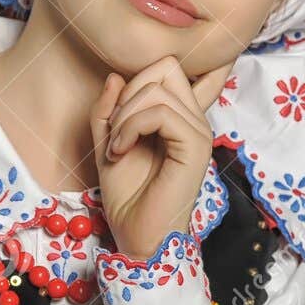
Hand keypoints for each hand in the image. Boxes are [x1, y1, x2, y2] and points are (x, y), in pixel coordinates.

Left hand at [88, 56, 233, 261]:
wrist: (137, 236)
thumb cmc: (127, 196)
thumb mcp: (106, 143)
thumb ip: (108, 110)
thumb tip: (114, 76)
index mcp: (178, 117)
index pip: (168, 67)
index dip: (135, 81)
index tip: (118, 119)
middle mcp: (193, 119)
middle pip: (165, 68)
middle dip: (129, 93)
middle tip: (116, 131)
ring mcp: (198, 131)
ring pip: (159, 88)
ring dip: (125, 116)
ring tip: (117, 146)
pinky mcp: (195, 146)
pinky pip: (160, 112)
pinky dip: (131, 127)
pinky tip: (121, 150)